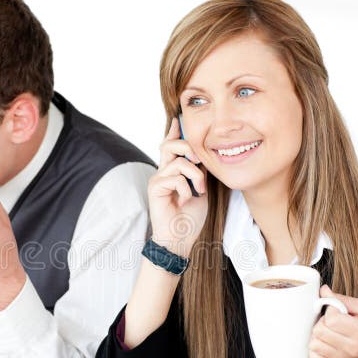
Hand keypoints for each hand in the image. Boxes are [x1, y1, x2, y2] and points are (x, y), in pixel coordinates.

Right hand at [148, 118, 208, 257]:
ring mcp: (158, 179)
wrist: (180, 238)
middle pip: (170, 144)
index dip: (174, 131)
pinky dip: (186, 188)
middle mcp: (163, 172)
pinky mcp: (155, 187)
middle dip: (188, 146)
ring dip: (195, 175)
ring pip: (179, 161)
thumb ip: (199, 172)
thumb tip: (202, 156)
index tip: (179, 119)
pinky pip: (175, 177)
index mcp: (173, 172)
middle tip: (200, 161)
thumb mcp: (200, 190)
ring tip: (200, 190)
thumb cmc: (190, 218)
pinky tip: (186, 200)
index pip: (170, 146)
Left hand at [308, 285, 357, 357]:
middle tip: (335, 317)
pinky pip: (315, 355)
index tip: (339, 308)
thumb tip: (324, 291)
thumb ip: (343, 299)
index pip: (332, 320)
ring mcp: (343, 356)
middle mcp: (351, 347)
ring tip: (332, 328)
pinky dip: (317, 346)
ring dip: (319, 332)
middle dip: (323, 320)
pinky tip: (326, 339)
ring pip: (314, 343)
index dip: (331, 309)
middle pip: (319, 331)